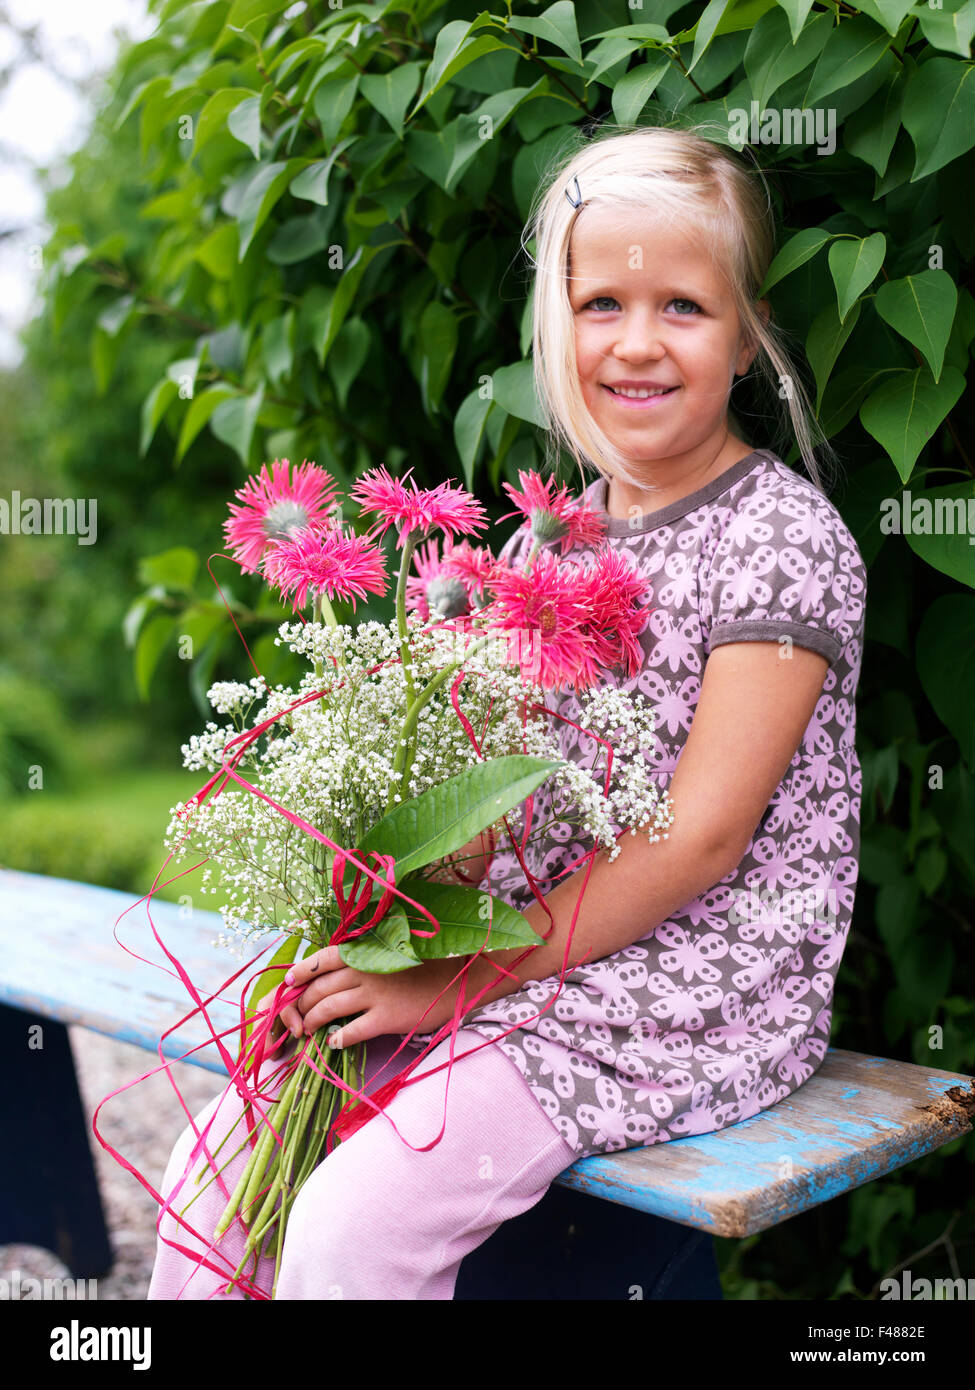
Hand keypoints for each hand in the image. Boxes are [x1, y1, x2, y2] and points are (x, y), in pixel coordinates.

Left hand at [279, 946, 469, 1048]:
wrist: (458, 977)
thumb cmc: (424, 964)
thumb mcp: (389, 953)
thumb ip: (362, 959)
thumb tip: (333, 973)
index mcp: (363, 951)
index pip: (320, 960)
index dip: (299, 973)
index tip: (288, 984)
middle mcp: (364, 970)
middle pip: (318, 988)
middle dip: (300, 1004)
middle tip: (296, 1016)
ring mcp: (375, 994)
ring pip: (328, 1008)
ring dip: (312, 1022)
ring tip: (308, 1030)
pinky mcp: (387, 1017)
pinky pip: (351, 1031)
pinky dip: (337, 1038)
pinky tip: (333, 1043)